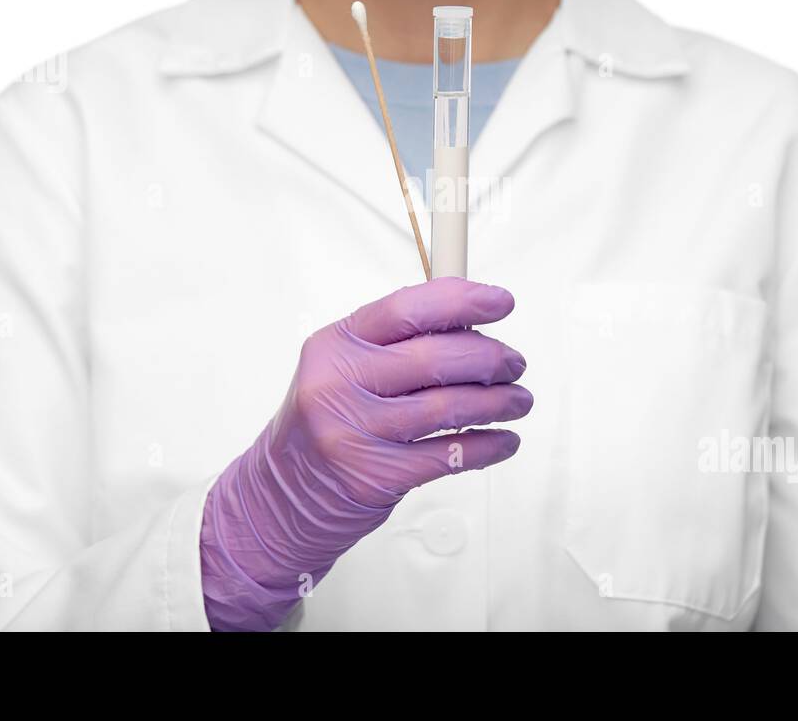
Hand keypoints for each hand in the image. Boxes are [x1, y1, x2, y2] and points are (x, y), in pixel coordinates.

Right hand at [200, 277, 530, 629]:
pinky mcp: (375, 476)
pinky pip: (450, 455)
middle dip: (490, 357)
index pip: (405, 308)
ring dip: (499, 402)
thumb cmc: (323, 424)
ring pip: (449, 407)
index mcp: (334, 345)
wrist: (279, 497)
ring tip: (518, 400)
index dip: (461, 300)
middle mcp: (339, 384)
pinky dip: (488, 445)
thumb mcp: (341, 369)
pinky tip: (503, 440)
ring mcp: (355, 432)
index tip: (500, 302)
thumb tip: (470, 323)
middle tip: (513, 362)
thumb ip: (395, 344)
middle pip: (435, 357)